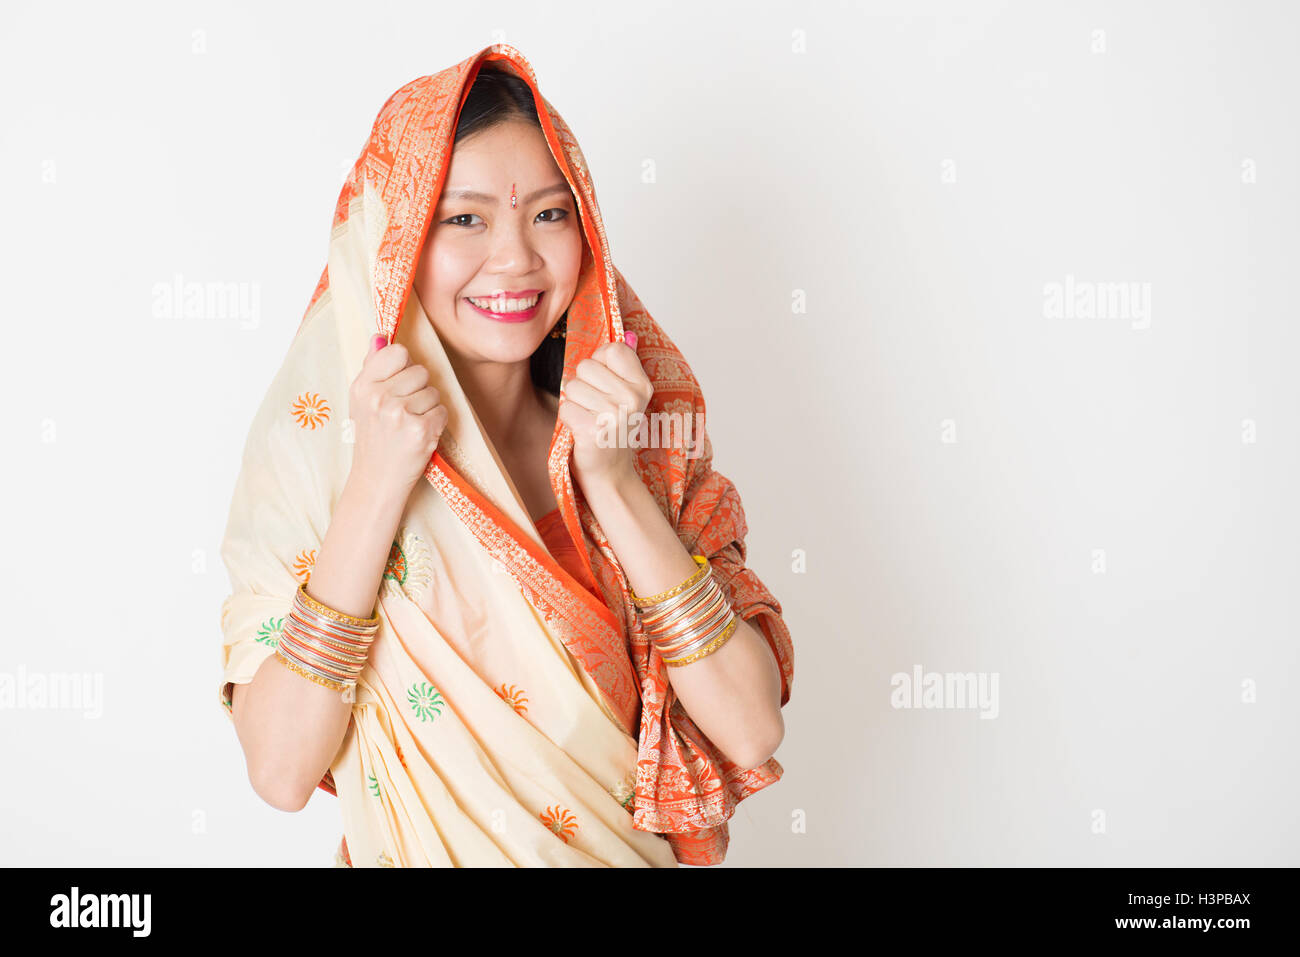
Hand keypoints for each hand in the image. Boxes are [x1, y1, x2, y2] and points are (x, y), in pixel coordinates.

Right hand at [347, 334, 448, 496]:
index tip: (399, 384)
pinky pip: (443, 411)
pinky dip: (437, 423)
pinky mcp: (420, 430)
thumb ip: (373, 367)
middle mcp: (378, 397)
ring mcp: (399, 413)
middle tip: (404, 412)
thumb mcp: (362, 401)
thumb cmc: (373, 439)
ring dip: (429, 408)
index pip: (398, 351)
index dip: (404, 367)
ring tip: (410, 425)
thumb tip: (380, 336)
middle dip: (419, 389)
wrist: (376, 481)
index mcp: (363, 386)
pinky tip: (420, 435)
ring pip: (434, 391)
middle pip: (421, 371)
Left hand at [558, 331, 649, 491]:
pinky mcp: (594, 431)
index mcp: (643, 385)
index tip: (605, 384)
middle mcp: (633, 398)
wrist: (610, 472)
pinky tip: (582, 430)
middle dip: (582, 385)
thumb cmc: (611, 428)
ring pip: (572, 387)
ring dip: (574, 403)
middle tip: (595, 407)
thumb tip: (630, 335)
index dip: (600, 363)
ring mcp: (615, 415)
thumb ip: (624, 365)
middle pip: (586, 366)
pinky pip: (565, 408)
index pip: (612, 349)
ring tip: (589, 418)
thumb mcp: (625, 395)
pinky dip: (568, 420)